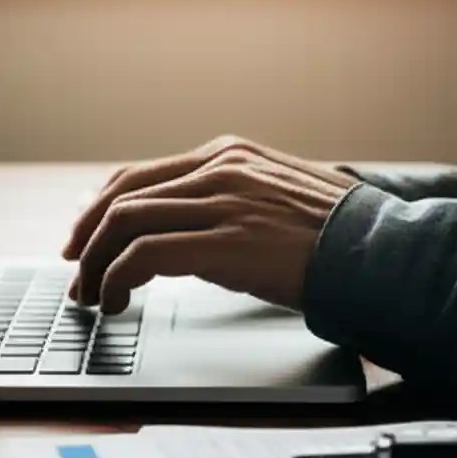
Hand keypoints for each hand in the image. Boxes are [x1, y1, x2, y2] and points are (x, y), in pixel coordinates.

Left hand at [62, 136, 358, 312]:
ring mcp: (221, 201)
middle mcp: (220, 167)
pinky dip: (117, 280)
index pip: (143, 174)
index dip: (102, 208)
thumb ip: (235, 203)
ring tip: (94, 298)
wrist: (380, 252)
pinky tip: (119, 303)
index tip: (86, 238)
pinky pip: (144, 255)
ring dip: (98, 265)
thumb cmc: (341, 236)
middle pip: (123, 194)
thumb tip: (193, 236)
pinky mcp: (223, 241)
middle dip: (88, 236)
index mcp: (231, 154)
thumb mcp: (280, 200)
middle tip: (76, 271)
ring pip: (124, 222)